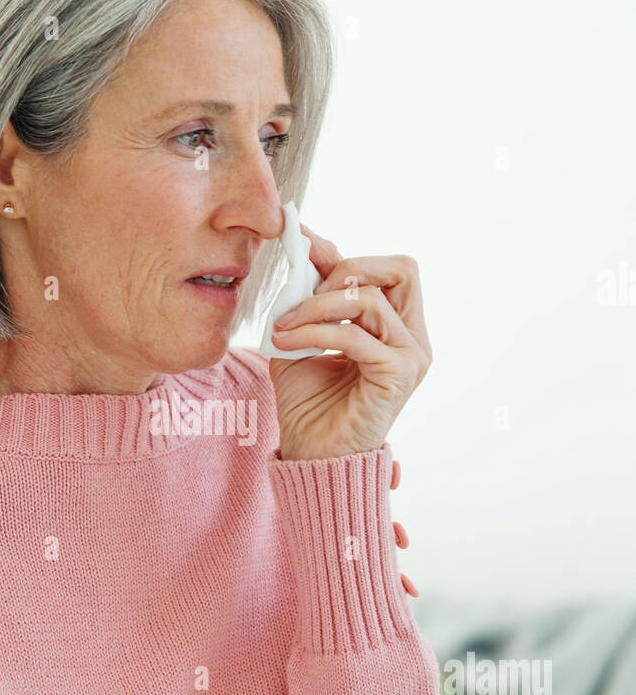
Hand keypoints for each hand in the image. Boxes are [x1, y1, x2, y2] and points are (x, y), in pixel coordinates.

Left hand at [267, 226, 431, 459]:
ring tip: (284, 326)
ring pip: (371, 299)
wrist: (311, 455)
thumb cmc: (309, 403)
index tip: (300, 239)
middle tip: (308, 290)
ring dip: (318, 305)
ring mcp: (411, 355)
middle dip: (349, 268)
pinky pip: (355, 334)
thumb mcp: (301, 336)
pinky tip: (287, 343)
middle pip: (404, 269)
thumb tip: (306, 244)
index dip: (341, 252)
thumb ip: (308, 296)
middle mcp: (411, 337)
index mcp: (394, 326)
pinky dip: (316, 332)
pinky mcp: (399, 374)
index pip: (382, 270)